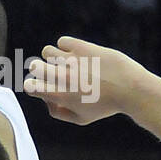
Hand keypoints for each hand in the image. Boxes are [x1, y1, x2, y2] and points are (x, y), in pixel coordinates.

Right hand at [24, 37, 152, 124]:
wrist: (132, 89)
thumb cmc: (106, 106)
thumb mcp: (81, 119)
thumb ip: (58, 112)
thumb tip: (46, 99)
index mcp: (59, 96)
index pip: (28, 85)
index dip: (33, 85)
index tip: (43, 86)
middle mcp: (62, 77)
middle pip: (34, 66)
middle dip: (41, 70)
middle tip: (56, 73)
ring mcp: (72, 61)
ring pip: (47, 51)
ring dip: (53, 57)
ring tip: (67, 62)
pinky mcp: (84, 47)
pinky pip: (63, 41)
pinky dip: (66, 46)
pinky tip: (77, 53)